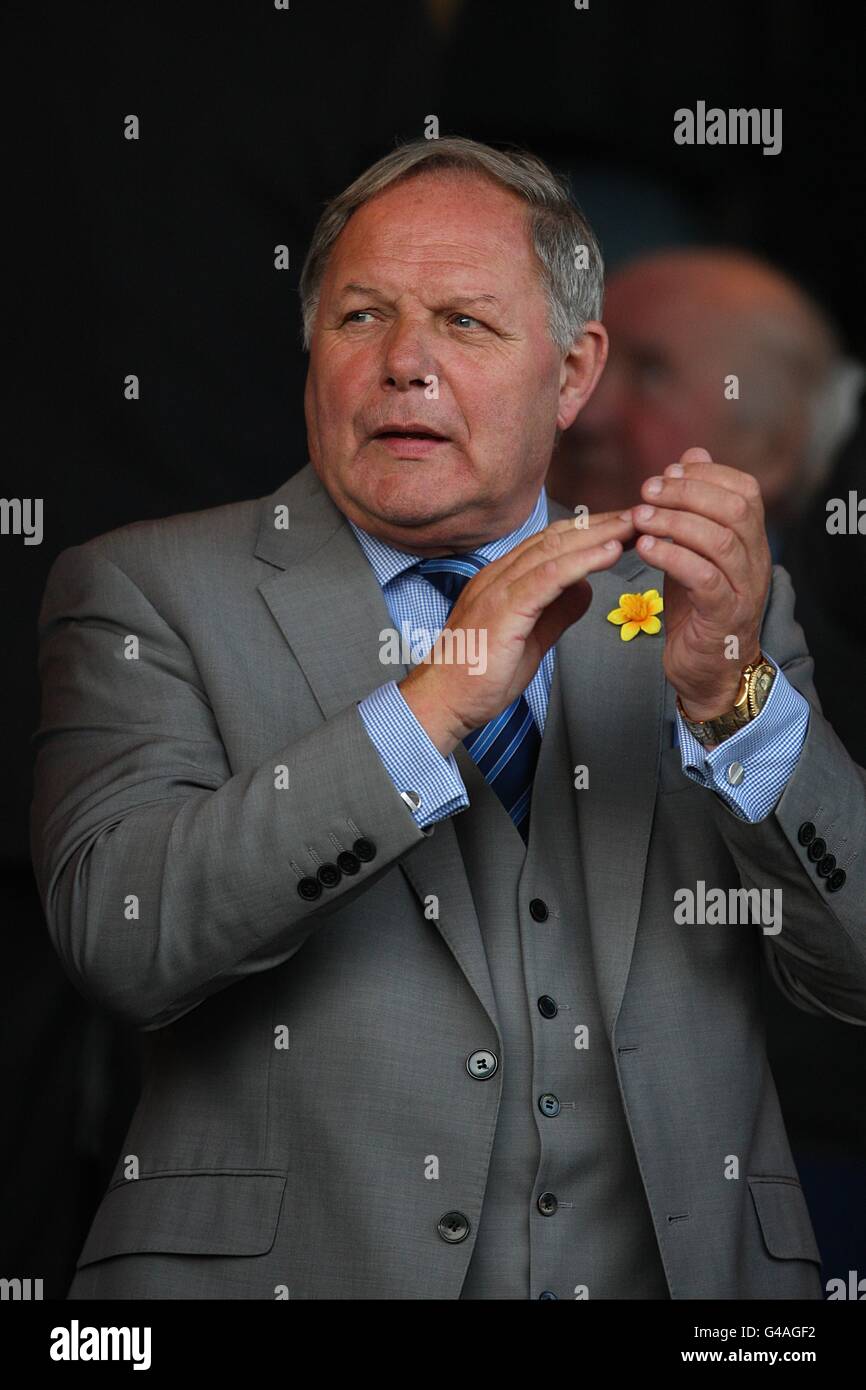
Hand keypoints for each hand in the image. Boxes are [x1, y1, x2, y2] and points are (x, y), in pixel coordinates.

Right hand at [400, 510, 635, 754]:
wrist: (442, 702)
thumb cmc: (477, 676)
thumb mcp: (530, 639)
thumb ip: (556, 612)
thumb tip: (585, 589)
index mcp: (502, 580)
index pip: (551, 544)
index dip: (589, 531)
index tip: (623, 527)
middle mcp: (498, 576)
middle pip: (556, 538)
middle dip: (601, 525)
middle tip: (639, 516)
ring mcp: (498, 589)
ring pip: (554, 550)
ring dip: (598, 536)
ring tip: (633, 527)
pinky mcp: (503, 609)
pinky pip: (547, 577)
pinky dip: (582, 562)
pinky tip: (609, 552)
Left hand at [622, 447, 770, 719]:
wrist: (709, 674)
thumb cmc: (698, 611)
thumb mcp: (694, 551)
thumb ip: (694, 509)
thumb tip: (691, 457)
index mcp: (751, 542)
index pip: (745, 490)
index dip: (707, 474)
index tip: (667, 472)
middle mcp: (755, 562)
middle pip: (736, 508)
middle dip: (688, 492)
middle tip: (648, 491)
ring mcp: (743, 590)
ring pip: (721, 540)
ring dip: (676, 522)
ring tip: (640, 518)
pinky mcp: (723, 616)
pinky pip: (705, 577)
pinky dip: (673, 557)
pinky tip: (646, 548)